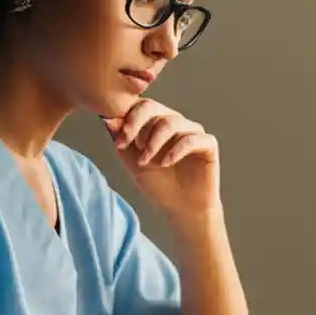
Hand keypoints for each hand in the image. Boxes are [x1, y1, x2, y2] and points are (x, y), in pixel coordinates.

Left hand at [103, 99, 220, 219]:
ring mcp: (192, 131)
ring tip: (146, 161)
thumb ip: (121, 139)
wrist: (182, 209)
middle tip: (128, 146)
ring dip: (154, 141)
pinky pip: (191, 139)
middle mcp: (175, 122)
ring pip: (171, 122)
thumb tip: (107, 118)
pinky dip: (176, 150)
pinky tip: (166, 164)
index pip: (140, 106)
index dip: (127, 119)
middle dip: (137, 125)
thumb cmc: (159, 185)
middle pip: (153, 107)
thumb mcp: (132, 162)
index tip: (118, 142)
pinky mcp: (208, 144)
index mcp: (156, 123)